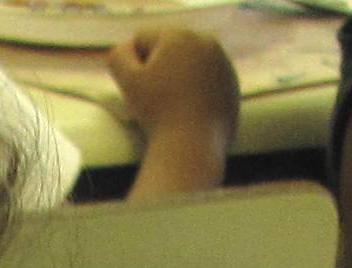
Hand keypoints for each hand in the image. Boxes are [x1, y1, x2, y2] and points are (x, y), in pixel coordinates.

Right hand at [105, 25, 237, 136]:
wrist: (192, 148)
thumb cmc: (157, 113)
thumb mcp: (127, 81)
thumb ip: (119, 55)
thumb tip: (129, 47)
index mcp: (179, 36)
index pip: (144, 40)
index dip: (134, 66)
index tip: (143, 91)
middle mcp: (205, 42)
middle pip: (168, 49)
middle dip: (159, 69)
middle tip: (158, 100)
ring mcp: (222, 64)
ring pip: (188, 64)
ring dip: (178, 79)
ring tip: (174, 106)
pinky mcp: (232, 85)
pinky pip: (206, 81)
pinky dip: (196, 92)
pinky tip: (189, 112)